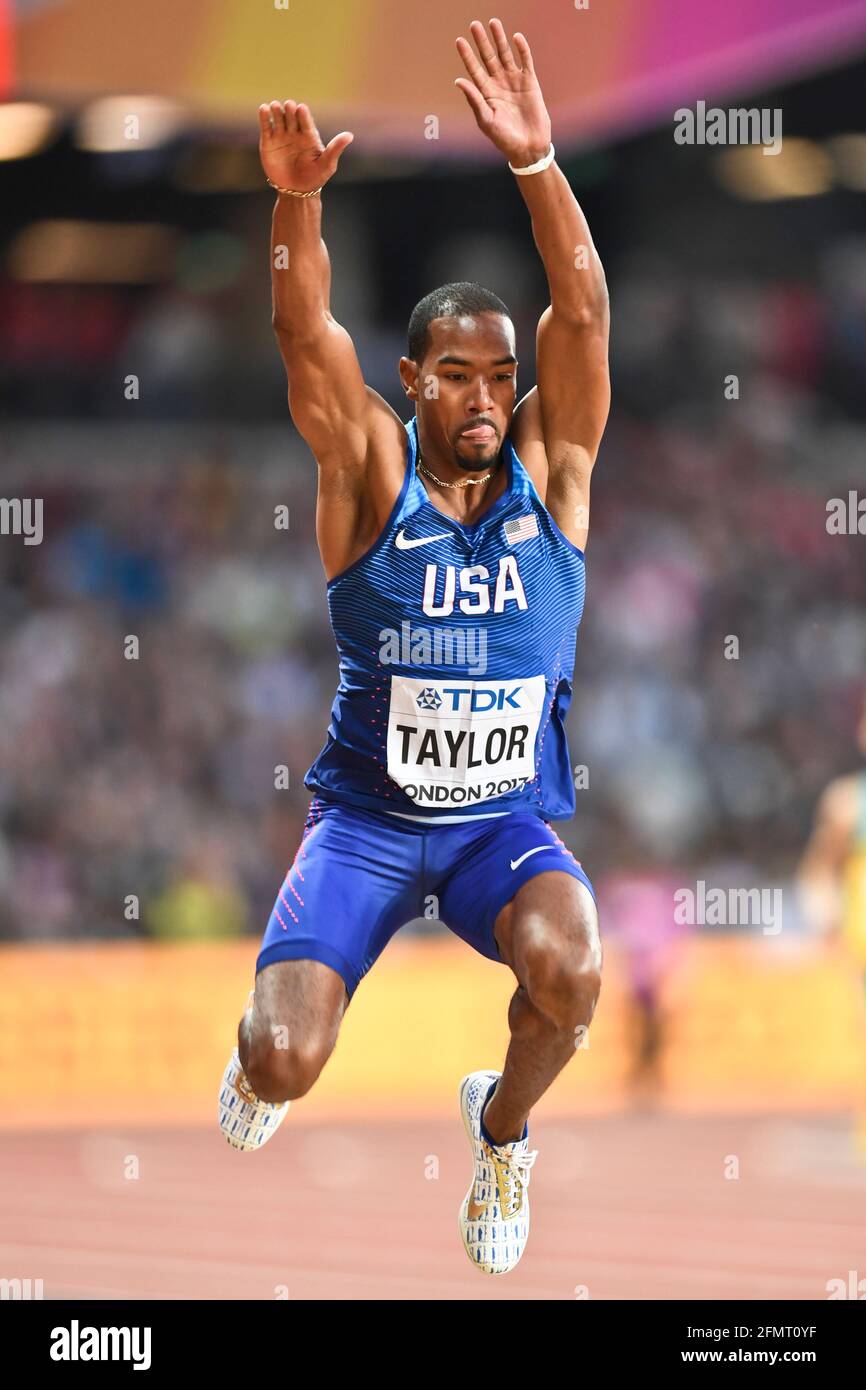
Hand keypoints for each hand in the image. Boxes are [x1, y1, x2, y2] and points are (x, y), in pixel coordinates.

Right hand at [257, 101, 352, 192]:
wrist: (295, 192)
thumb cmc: (314, 178)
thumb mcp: (327, 165)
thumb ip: (335, 149)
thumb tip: (350, 135)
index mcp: (309, 136)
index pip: (306, 122)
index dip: (304, 116)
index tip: (302, 108)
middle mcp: (295, 133)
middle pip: (292, 118)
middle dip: (290, 111)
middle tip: (289, 105)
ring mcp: (282, 136)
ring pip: (279, 120)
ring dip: (277, 112)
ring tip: (275, 106)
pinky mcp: (268, 141)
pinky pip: (267, 127)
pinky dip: (264, 118)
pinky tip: (263, 109)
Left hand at [454, 19, 550, 165]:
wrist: (528, 147)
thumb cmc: (504, 139)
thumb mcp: (486, 121)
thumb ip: (474, 100)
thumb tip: (459, 81)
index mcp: (486, 93)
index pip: (474, 70)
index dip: (467, 55)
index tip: (459, 41)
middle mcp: (498, 84)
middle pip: (488, 58)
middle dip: (482, 42)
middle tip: (474, 24)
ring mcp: (514, 82)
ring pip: (505, 55)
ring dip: (499, 39)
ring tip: (494, 22)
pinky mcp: (530, 83)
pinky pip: (526, 62)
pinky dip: (522, 49)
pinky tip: (516, 37)